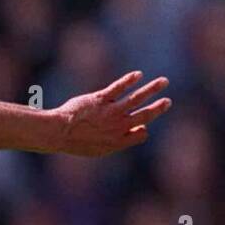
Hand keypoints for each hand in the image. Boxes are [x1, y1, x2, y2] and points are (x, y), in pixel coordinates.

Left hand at [54, 71, 170, 156]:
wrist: (57, 134)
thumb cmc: (73, 142)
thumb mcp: (96, 150)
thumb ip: (114, 142)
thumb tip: (131, 134)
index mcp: (117, 141)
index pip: (140, 134)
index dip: (143, 129)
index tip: (142, 126)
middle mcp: (117, 127)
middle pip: (145, 115)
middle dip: (158, 108)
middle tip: (167, 101)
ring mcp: (111, 112)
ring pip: (137, 98)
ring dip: (153, 89)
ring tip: (164, 82)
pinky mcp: (101, 100)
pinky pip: (119, 87)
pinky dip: (130, 80)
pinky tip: (138, 75)